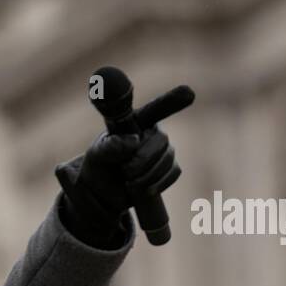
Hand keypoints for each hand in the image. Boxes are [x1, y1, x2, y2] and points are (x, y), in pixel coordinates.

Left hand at [54, 85, 191, 244]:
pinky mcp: (169, 167)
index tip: (189, 93)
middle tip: (125, 171)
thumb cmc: (100, 166)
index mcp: (136, 122)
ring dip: (147, 175)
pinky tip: (143, 190)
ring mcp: (163, 149)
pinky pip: (173, 172)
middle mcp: (152, 131)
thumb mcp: (97, 155)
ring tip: (129, 183)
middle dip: (143, 160)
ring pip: (168, 159)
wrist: (104, 192)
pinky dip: (158, 183)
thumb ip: (110, 146)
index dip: (171, 100)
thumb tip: (134, 141)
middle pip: (161, 141)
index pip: (154, 109)